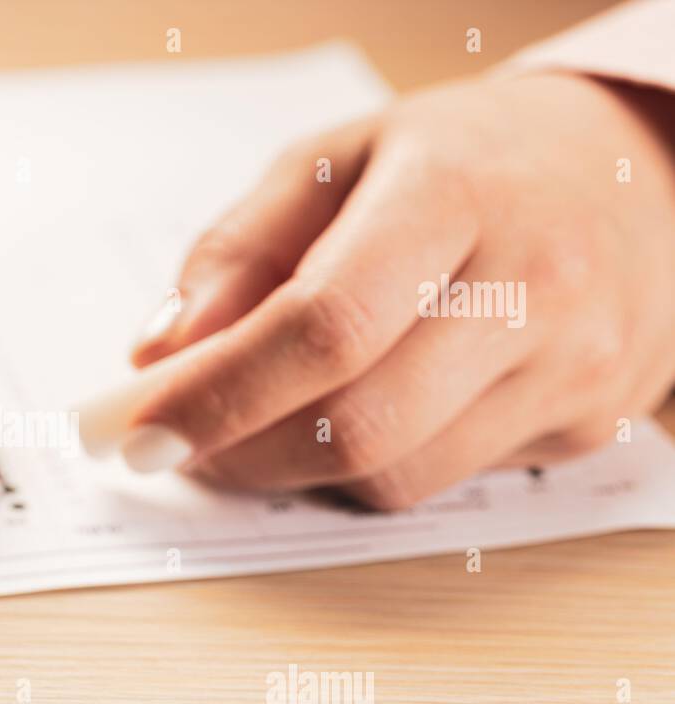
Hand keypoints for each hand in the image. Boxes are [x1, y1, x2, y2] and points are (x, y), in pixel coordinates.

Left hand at [126, 73, 674, 507]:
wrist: (632, 173)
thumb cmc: (466, 161)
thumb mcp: (337, 160)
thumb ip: (237, 251)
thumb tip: (162, 353)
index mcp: (456, 196)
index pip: (326, 326)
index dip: (218, 394)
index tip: (138, 431)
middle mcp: (536, 289)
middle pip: (358, 426)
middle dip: (239, 453)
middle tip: (176, 441)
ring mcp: (573, 368)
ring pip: (394, 476)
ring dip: (294, 468)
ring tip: (257, 419)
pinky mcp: (585, 426)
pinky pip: (439, 483)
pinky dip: (365, 467)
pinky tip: (354, 413)